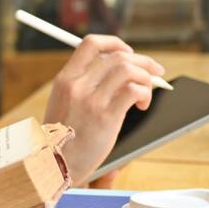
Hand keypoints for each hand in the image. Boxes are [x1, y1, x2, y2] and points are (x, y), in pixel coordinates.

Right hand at [43, 34, 165, 185]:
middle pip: (118, 56)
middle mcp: (77, 85)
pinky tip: (143, 105)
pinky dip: (145, 94)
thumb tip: (118, 73)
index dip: (114, 43)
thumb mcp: (64, 104)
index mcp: (65, 79)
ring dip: (146, 78)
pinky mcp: (106, 116)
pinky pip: (134, 91)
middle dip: (143, 62)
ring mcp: (91, 100)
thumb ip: (84, 87)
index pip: (90, 44)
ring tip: (147, 93)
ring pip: (129, 70)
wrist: (53, 164)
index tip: (128, 52)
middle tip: (154, 71)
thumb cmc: (63, 138)